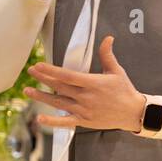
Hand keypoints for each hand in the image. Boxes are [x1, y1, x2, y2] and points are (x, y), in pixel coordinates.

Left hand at [24, 35, 146, 131]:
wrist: (133, 113)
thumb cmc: (125, 90)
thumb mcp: (117, 71)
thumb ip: (107, 55)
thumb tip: (108, 38)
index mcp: (93, 83)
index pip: (68, 76)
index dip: (52, 71)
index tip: (39, 65)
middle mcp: (86, 97)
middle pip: (60, 87)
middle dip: (43, 78)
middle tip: (31, 71)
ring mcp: (84, 110)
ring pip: (58, 103)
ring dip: (42, 97)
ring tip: (28, 90)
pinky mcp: (84, 121)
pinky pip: (65, 122)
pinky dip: (52, 121)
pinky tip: (39, 118)